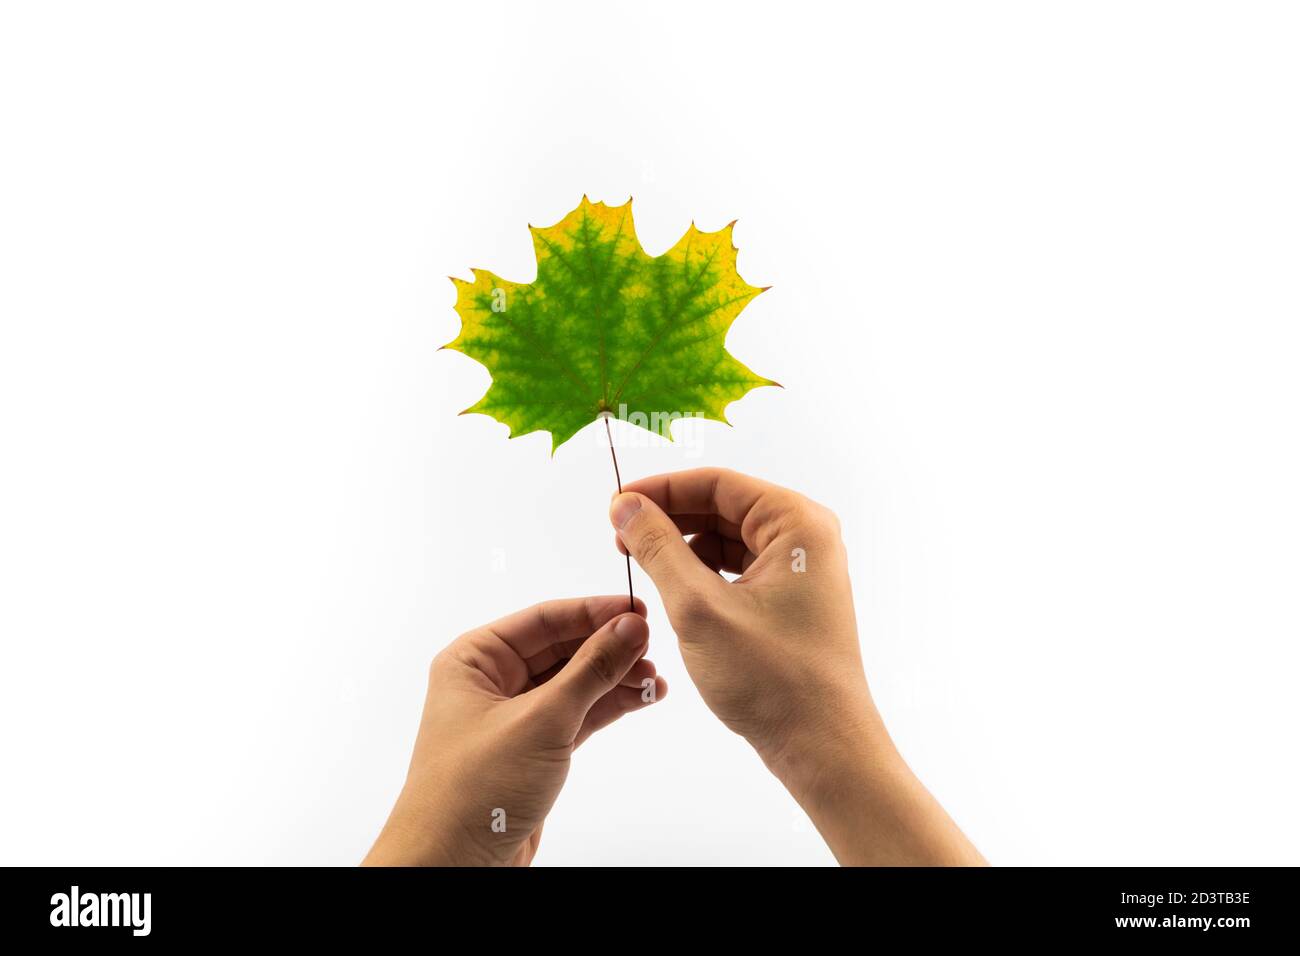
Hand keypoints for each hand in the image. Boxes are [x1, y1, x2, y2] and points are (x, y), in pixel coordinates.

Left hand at [363, 596, 665, 865]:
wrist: (453, 864)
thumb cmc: (471, 793)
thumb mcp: (541, 720)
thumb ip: (590, 670)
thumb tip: (628, 628)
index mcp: (473, 660)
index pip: (543, 620)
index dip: (593, 612)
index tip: (637, 611)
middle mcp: (490, 683)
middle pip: (561, 649)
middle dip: (608, 647)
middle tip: (651, 646)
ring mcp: (512, 718)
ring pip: (573, 683)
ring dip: (614, 678)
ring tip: (655, 679)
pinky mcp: (532, 750)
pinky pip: (577, 715)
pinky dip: (607, 706)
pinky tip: (640, 699)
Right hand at [610, 468, 983, 864]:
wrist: (821, 746)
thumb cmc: (772, 678)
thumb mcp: (699, 607)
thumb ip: (658, 549)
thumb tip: (626, 507)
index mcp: (797, 524)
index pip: (717, 483)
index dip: (661, 490)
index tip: (615, 505)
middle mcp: (806, 537)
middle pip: (723, 508)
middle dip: (669, 519)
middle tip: (618, 536)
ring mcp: (801, 570)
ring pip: (727, 540)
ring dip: (682, 548)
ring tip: (640, 564)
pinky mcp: (791, 600)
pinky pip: (738, 569)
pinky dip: (702, 575)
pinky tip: (672, 591)